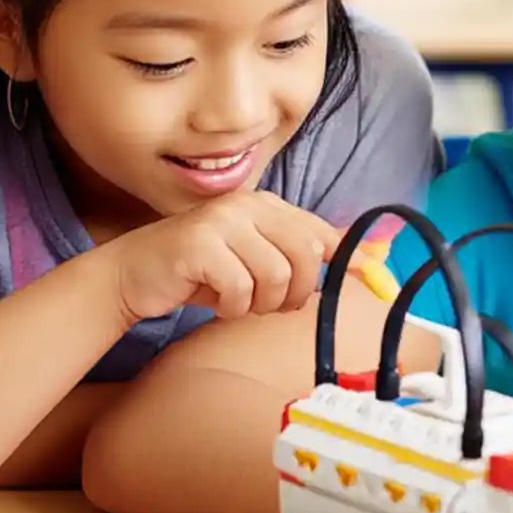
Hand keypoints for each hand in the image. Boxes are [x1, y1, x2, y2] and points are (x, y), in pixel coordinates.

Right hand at [102, 191, 370, 321]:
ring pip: (277, 275)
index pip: (323, 233)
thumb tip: (371, 263)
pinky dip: (232, 307)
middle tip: (270, 303)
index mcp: (267, 207)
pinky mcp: (199, 244)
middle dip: (296, 292)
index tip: (380, 282)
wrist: (133, 276)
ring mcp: (222, 221)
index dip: (353, 260)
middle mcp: (248, 205)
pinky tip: (215, 302)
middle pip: (307, 256)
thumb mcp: (256, 263)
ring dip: (261, 303)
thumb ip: (303, 260)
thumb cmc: (201, 274)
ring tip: (237, 300)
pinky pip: (241, 288)